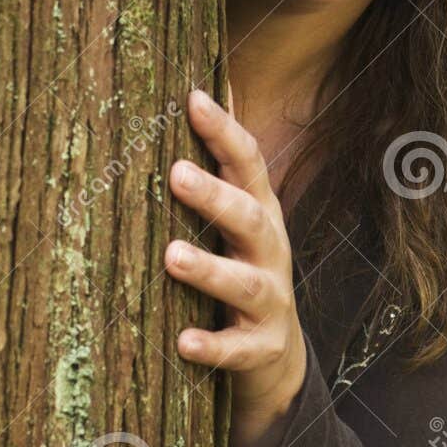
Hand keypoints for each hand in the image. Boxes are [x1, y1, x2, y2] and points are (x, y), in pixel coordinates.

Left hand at [165, 87, 305, 415]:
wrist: (275, 359)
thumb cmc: (240, 269)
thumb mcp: (235, 217)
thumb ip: (221, 166)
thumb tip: (202, 87)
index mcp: (259, 212)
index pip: (249, 164)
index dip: (224, 131)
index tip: (191, 99)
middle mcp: (270, 251)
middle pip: (249, 218)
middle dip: (215, 195)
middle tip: (175, 172)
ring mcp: (269, 302)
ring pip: (244, 283)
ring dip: (209, 269)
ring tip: (171, 257)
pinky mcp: (261, 349)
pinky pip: (238, 349)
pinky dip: (213, 345)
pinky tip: (183, 341)